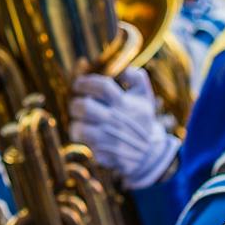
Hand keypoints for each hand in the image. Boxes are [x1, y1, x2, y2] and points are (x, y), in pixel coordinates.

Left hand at [68, 69, 178, 189]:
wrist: (150, 153)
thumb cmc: (142, 119)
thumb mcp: (145, 97)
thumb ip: (138, 77)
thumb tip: (125, 70)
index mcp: (124, 104)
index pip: (102, 87)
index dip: (86, 82)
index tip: (78, 84)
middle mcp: (115, 121)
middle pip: (84, 107)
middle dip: (75, 103)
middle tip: (77, 104)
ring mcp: (109, 139)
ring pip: (79, 129)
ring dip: (76, 124)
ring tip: (80, 121)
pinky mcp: (104, 155)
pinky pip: (85, 146)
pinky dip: (85, 141)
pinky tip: (90, 137)